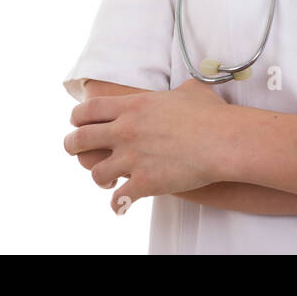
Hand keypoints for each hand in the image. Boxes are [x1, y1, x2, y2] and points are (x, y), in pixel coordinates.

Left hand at [65, 79, 230, 211]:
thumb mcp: (190, 90)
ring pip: (96, 173)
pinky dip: (117, 204)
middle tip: (75, 151)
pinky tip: (121, 205)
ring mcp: (133, 158)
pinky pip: (119, 199)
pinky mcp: (145, 183)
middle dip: (72, 147)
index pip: (87, 110)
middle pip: (79, 140)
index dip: (77, 118)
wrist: (224, 141)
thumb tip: (182, 89)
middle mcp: (125, 131)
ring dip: (99, 178)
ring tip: (108, 182)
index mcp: (132, 106)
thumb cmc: (213, 114)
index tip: (77, 124)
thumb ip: (177, 90)